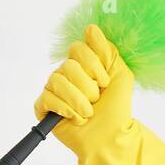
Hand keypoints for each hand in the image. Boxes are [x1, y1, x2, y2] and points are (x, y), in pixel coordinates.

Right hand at [33, 24, 133, 160]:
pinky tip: (77, 118)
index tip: (105, 81)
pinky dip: (66, 109)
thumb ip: (107, 51)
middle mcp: (66, 74)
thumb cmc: (116, 107)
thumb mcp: (120, 74)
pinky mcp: (44, 107)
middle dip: (88, 86)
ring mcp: (53, 90)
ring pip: (57, 80)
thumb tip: (91, 28)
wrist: (110, 136)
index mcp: (83, 64)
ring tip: (88, 112)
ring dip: (79, 100)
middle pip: (68, 65)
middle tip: (96, 99)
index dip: (93, 65)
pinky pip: (47, 98)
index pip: (78, 48)